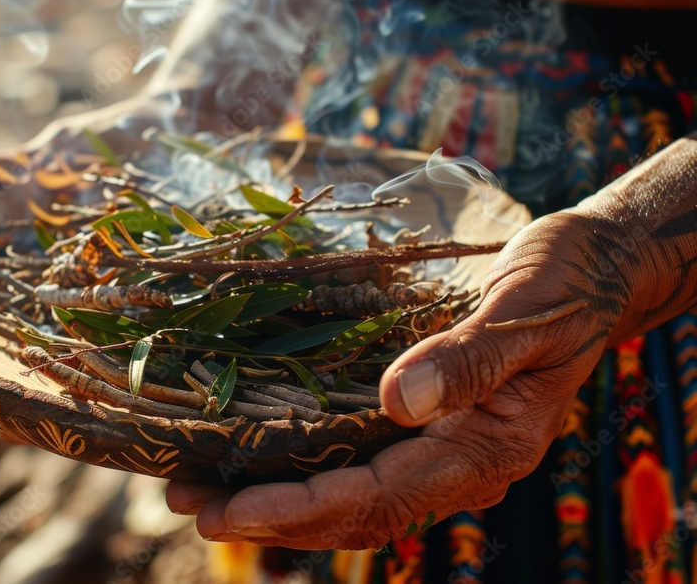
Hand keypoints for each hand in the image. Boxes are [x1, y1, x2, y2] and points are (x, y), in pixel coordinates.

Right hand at [0, 92, 209, 414]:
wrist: (187, 138)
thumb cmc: (110, 152)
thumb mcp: (57, 159)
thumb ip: (8, 170)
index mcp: (19, 275)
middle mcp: (53, 309)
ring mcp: (100, 324)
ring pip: (53, 378)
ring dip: (21, 402)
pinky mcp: (150, 329)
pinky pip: (123, 372)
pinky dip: (102, 397)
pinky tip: (88, 420)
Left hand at [166, 210, 629, 548]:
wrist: (593, 270)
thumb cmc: (563, 284)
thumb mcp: (525, 312)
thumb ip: (470, 360)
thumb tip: (399, 400)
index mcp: (486, 448)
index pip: (379, 495)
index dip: (301, 507)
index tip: (232, 509)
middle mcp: (459, 462)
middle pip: (353, 510)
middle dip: (270, 513)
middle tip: (190, 504)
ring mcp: (441, 447)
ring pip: (351, 494)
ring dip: (276, 497)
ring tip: (199, 487)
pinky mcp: (428, 424)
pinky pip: (361, 461)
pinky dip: (306, 466)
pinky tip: (257, 451)